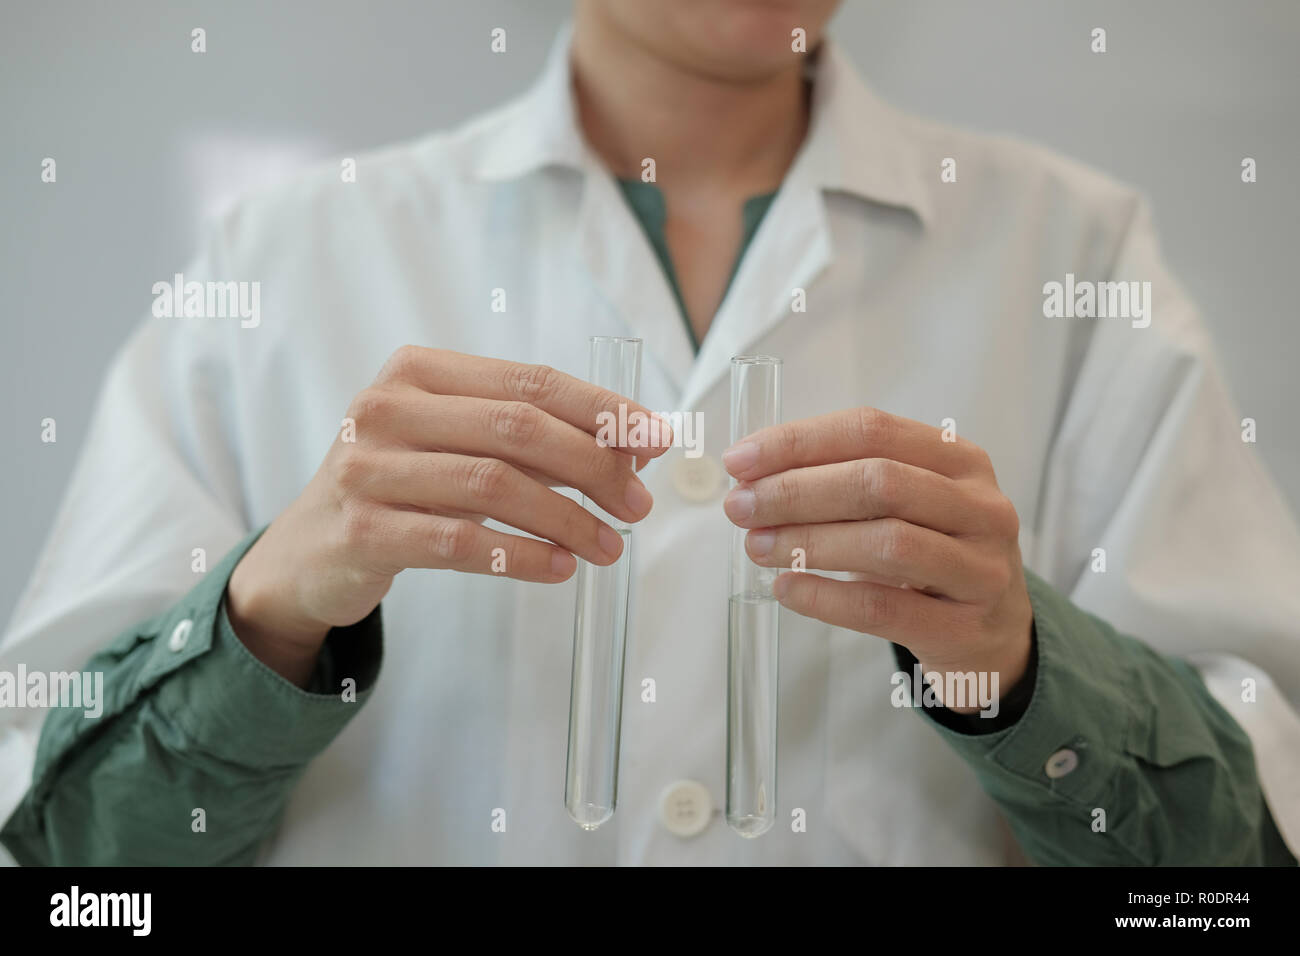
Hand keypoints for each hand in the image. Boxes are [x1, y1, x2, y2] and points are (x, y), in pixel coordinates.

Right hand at [228, 346, 671, 684]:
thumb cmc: (401, 487)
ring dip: (567, 519)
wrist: (308, 551)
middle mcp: (386, 408)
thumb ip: (531, 438)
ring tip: (609, 547)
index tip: (657, 440)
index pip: (531, 381)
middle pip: (517, 428)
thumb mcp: (458, 446)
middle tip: (637, 504)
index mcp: (418, 372)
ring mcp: (367, 468)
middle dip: (593, 465)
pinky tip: (560, 568)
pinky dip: (522, 556)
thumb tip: (631, 448)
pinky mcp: (362, 530)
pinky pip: (460, 542)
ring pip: (494, 485)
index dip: (603, 409)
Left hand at [721, 407, 1032, 710]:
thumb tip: (751, 474)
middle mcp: (980, 507)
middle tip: (740, 506)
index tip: (740, 459)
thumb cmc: (933, 552)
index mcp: (960, 460)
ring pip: (887, 543)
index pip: (872, 430)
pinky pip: (884, 608)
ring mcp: (981, 568)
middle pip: (879, 482)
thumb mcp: (907, 503)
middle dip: (797, 491)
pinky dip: (826, 598)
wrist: (996, 632)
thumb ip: (844, 479)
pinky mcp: (965, 627)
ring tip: (756, 547)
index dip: (800, 441)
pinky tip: (787, 589)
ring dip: (808, 541)